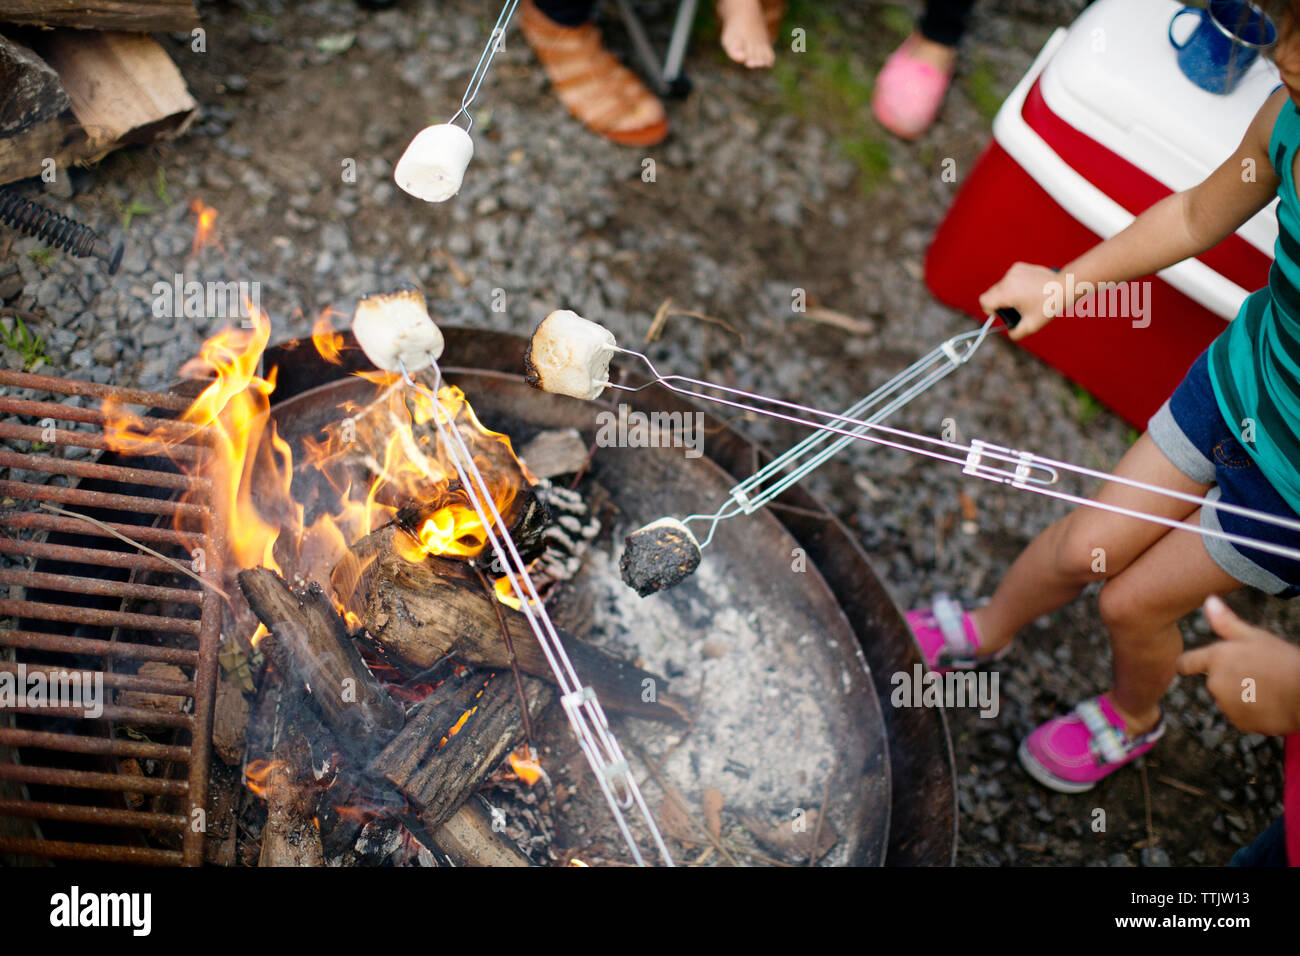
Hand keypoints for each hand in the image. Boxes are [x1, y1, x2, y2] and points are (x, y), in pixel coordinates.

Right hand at [978, 262, 1063, 340]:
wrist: (1064, 286)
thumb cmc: (1049, 305)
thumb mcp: (1032, 326)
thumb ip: (1016, 334)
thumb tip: (1009, 332)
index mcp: (1007, 293)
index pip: (984, 301)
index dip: (989, 310)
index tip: (1001, 314)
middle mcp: (1008, 279)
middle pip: (991, 294)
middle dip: (999, 303)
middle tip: (1016, 308)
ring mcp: (1013, 271)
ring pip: (1000, 287)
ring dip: (1007, 294)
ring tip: (1024, 299)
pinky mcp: (1019, 267)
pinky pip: (1009, 279)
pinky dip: (1014, 286)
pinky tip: (1028, 289)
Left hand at [1176, 595, 1299, 735]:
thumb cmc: (1282, 660)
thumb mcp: (1254, 636)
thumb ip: (1226, 622)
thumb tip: (1209, 601)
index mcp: (1215, 659)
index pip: (1186, 663)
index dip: (1188, 663)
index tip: (1190, 664)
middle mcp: (1214, 683)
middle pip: (1214, 681)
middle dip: (1228, 678)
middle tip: (1256, 673)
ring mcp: (1226, 705)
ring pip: (1229, 699)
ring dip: (1241, 695)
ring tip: (1266, 687)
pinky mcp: (1240, 723)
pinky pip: (1242, 716)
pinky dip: (1252, 712)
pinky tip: (1270, 703)